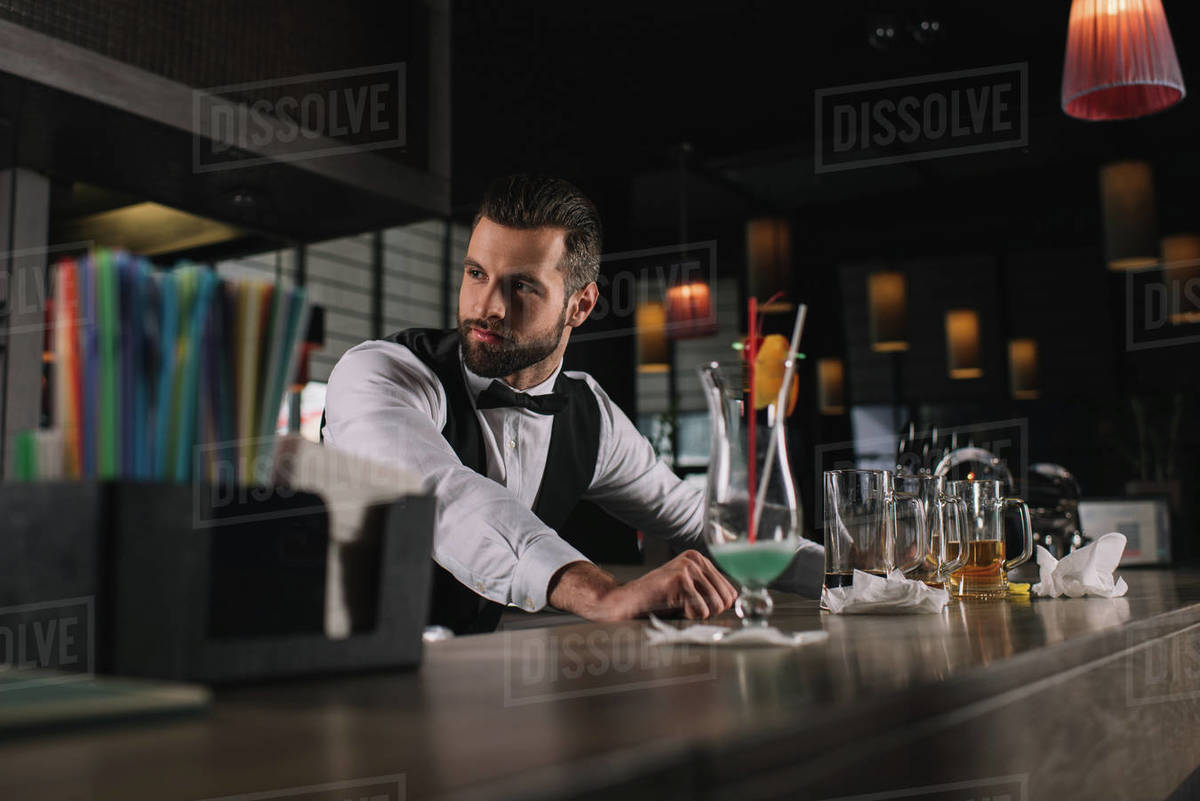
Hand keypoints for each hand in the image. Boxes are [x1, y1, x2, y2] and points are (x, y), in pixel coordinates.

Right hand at [548, 550, 737, 621]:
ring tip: (677, 605)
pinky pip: (701, 609)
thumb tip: (742, 606)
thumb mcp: (690, 594)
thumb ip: (712, 595)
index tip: (695, 606)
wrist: (627, 601)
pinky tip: (671, 604)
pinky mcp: (681, 577)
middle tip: (685, 607)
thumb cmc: (659, 602)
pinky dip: (688, 614)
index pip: (731, 592)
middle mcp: (697, 558)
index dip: (716, 607)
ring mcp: (688, 566)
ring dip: (697, 614)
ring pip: (715, 604)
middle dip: (709, 612)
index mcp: (701, 560)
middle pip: (726, 598)